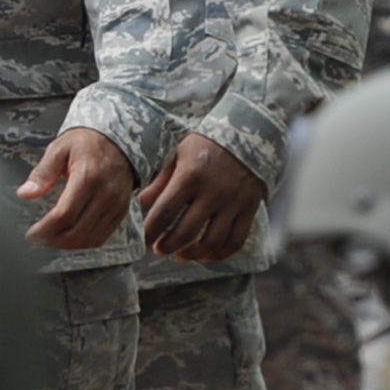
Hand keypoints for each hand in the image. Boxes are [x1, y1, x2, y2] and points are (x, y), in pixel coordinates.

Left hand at [16, 127, 136, 251]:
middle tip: (38, 238)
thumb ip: (42, 173)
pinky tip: (69, 237)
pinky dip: (83, 242)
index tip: (32, 233)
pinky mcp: (120, 212)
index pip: (64, 215)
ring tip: (51, 239)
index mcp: (88, 177)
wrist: (119, 140)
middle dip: (53, 240)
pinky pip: (102, 237)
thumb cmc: (87, 143)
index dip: (45, 230)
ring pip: (89, 239)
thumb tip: (25, 193)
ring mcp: (116, 205)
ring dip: (67, 245)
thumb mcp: (59, 149)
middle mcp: (105, 195)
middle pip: (77, 232)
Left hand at [137, 131, 268, 263]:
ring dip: (192, 254)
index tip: (143, 241)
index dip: (150, 232)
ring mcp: (233, 202)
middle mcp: (212, 192)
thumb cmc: (206, 144)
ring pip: (212, 242)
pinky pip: (236, 240)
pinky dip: (220, 254)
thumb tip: (140, 202)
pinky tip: (206, 255)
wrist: (248, 134)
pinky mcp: (249, 209)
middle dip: (168, 246)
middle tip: (159, 249)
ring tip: (180, 254)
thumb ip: (161, 180)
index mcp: (190, 176)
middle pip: (186, 232)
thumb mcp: (179, 153)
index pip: (164, 213)